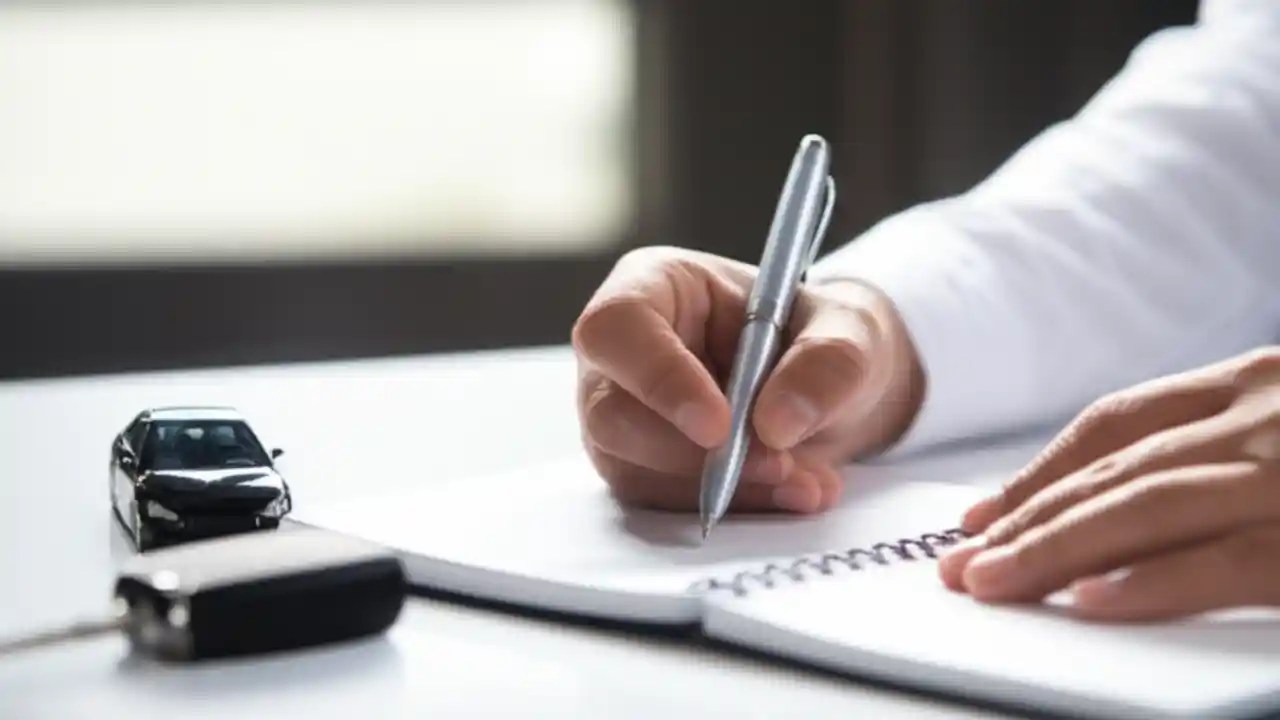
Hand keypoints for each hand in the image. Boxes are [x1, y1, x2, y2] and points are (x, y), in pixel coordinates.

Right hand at [572, 246, 923, 513]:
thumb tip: (778, 421)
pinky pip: (665, 504)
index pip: (617, 326)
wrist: (828, 391)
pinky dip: (734, 507)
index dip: (658, 378)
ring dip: (723, 489)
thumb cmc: (821, 336)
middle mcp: (622, 355)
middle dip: (695, 454)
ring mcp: (623, 416)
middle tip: (778, 464)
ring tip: (806, 481)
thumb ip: (827, 361)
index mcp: (653, 285)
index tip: (719, 427)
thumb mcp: (851, 329)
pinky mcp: (642, 469)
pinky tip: (792, 491)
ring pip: (634, 470)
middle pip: (611, 413)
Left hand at [940, 348, 1279, 620]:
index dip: (1041, 471)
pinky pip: (1226, 563)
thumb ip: (1219, 455)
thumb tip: (1120, 503)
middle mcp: (1265, 416)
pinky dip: (1150, 581)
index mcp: (1258, 385)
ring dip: (1055, 548)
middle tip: (960, 563)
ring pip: (1146, 506)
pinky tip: (1088, 600)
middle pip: (1116, 467)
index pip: (1120, 423)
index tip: (981, 515)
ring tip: (990, 583)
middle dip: (1027, 519)